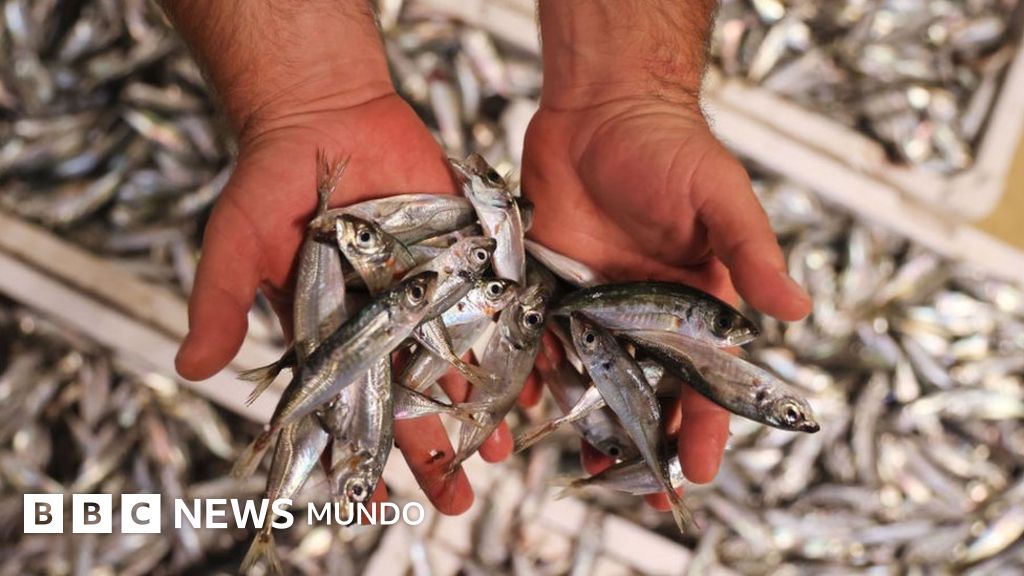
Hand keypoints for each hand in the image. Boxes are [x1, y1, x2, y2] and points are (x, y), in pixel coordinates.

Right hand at [173, 91, 496, 514]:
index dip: (359, 452)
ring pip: (455, 360)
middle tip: (454, 500)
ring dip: (476, 406)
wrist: (325, 114)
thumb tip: (189, 367)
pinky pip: (490, 302)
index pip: (348, 406)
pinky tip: (528, 377)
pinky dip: (509, 338)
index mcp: (333, 332)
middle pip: (411, 396)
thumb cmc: (270, 180)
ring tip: (495, 451)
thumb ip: (220, 303)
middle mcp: (383, 320)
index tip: (372, 498)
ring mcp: (426, 290)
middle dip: (431, 450)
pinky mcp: (462, 255)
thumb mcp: (236, 242)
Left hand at [521, 94, 810, 506]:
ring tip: (585, 464)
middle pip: (650, 388)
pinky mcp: (552, 285)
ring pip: (595, 374)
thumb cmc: (670, 147)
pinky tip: (530, 403)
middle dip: (646, 438)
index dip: (706, 425)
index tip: (698, 473)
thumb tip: (797, 309)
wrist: (601, 107)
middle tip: (635, 488)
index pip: (706, 376)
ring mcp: (596, 302)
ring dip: (591, 419)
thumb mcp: (719, 197)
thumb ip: (751, 253)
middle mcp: (647, 310)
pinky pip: (546, 339)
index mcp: (697, 299)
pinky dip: (539, 372)